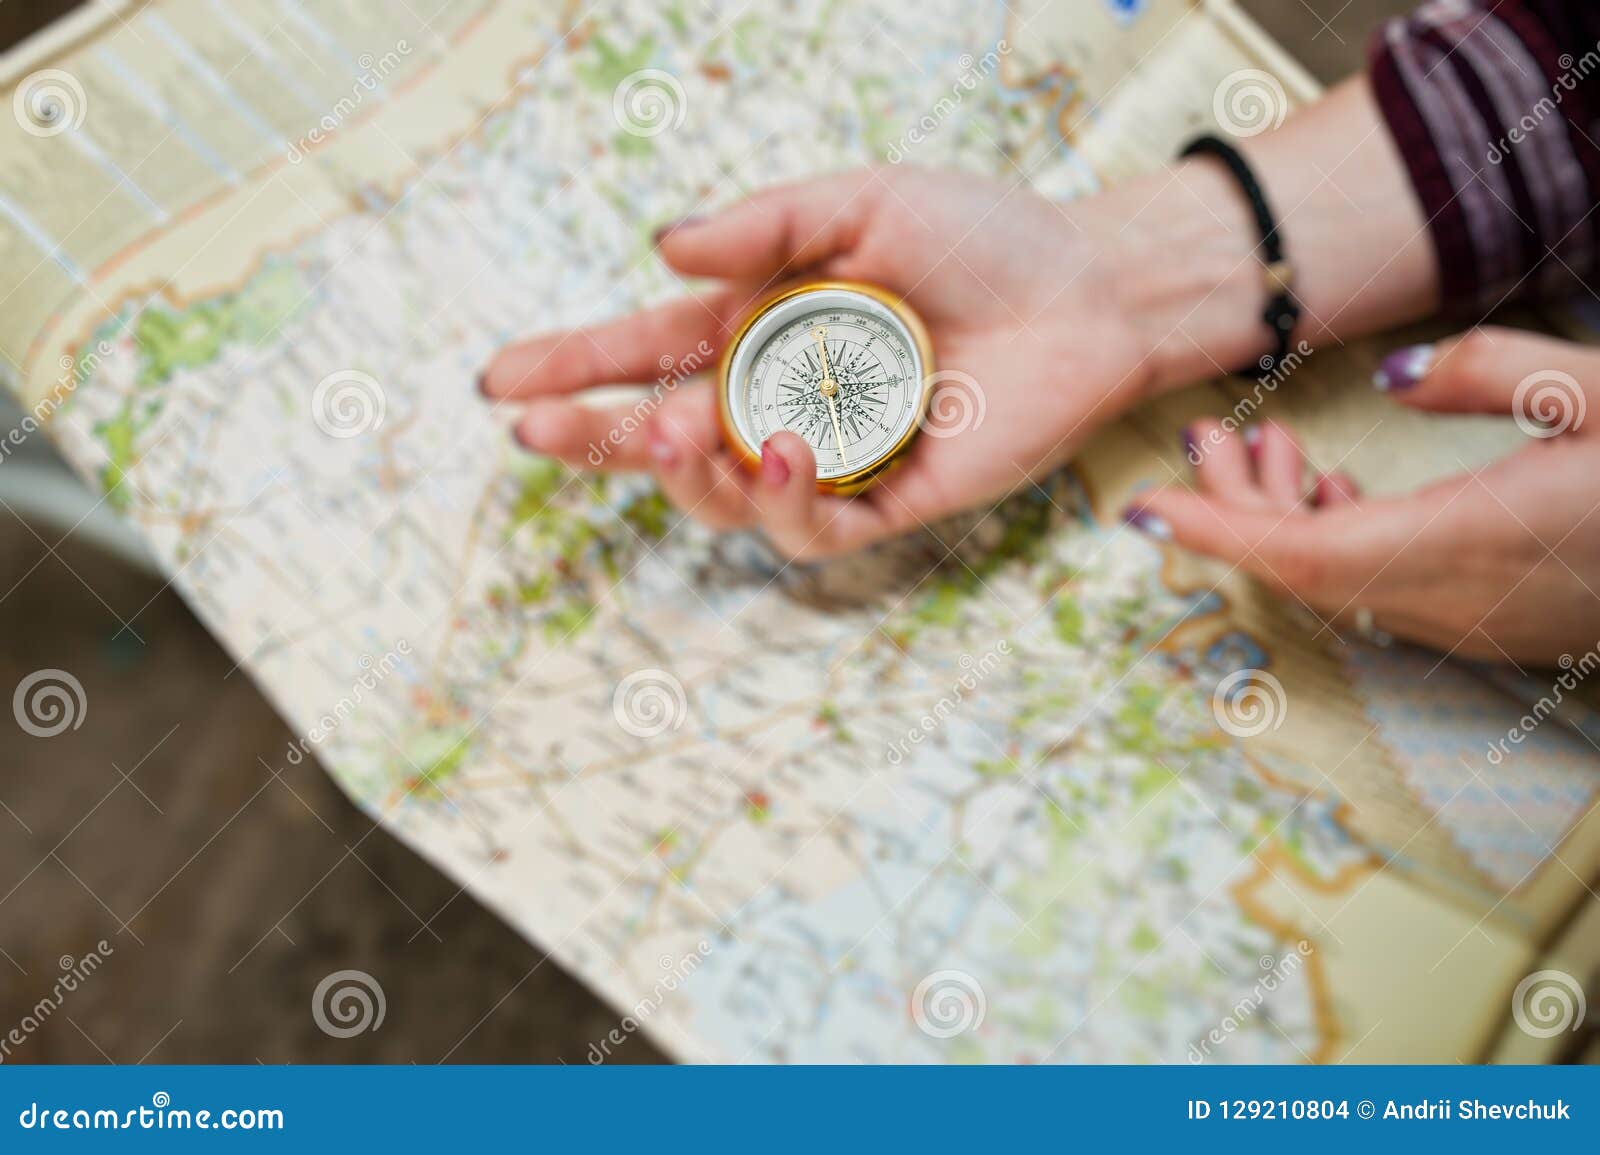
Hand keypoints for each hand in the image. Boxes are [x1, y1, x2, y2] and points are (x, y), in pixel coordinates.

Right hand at [478, 166, 1161, 559]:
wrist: (1088, 292)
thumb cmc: (980, 238)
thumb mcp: (861, 204)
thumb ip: (763, 226)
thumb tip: (662, 248)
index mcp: (761, 324)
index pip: (646, 354)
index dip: (572, 369)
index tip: (501, 381)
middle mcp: (782, 397)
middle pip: (663, 438)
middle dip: (594, 439)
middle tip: (538, 433)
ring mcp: (831, 457)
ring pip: (724, 497)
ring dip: (685, 474)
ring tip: (672, 432)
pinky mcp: (888, 501)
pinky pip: (810, 527)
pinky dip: (782, 499)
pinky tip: (780, 450)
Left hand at [1125, 328, 1599, 663]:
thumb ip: (1493, 372)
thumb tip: (1398, 377)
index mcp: (1467, 541)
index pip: (1297, 553)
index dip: (1212, 529)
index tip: (1140, 506)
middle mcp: (1453, 600)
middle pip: (1301, 566)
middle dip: (1236, 505)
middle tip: (1204, 437)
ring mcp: (1472, 624)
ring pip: (1335, 579)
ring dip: (1285, 517)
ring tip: (1265, 445)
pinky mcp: (1494, 626)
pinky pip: (1378, 590)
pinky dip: (1334, 539)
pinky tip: (1332, 488)